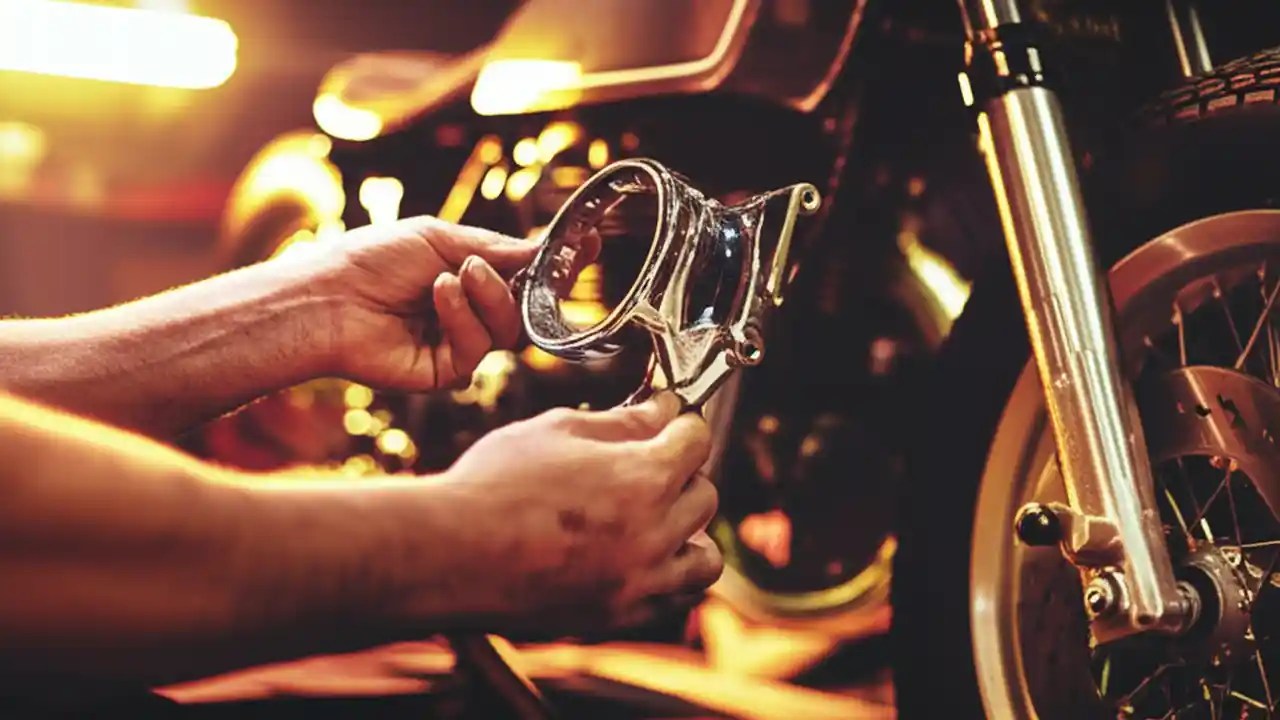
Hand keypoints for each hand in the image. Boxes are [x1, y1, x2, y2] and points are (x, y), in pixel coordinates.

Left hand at [323, 216, 537, 390]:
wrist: (328, 297)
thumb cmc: (372, 261)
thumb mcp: (438, 237)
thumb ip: (492, 247)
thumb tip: (539, 250)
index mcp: (465, 281)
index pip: (518, 282)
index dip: (543, 272)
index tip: (571, 254)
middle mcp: (464, 316)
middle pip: (520, 312)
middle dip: (515, 288)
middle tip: (489, 266)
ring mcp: (454, 346)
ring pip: (505, 333)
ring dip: (486, 299)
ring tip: (448, 278)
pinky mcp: (442, 374)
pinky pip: (476, 352)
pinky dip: (463, 319)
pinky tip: (437, 296)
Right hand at [436, 393, 721, 636]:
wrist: (448, 554)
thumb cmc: (494, 485)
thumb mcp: (558, 430)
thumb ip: (621, 421)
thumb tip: (660, 409)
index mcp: (644, 479)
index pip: (697, 441)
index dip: (683, 422)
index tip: (670, 419)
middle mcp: (654, 535)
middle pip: (706, 495)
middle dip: (683, 473)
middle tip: (649, 462)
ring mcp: (638, 583)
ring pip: (705, 559)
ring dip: (690, 534)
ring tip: (655, 519)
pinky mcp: (617, 617)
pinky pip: (671, 600)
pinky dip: (666, 578)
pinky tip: (637, 558)